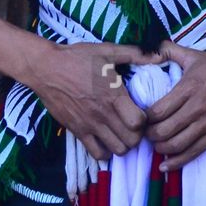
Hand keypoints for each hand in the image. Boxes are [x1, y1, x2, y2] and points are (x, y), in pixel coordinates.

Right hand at [25, 40, 160, 162]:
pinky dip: (106, 152)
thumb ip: (133, 54)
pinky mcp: (78, 132)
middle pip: (131, 140)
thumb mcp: (106, 50)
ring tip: (122, 132)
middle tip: (134, 125)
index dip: (145, 119)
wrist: (47, 68)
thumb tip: (158, 56)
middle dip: (138, 135)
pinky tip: (107, 139)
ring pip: (117, 150)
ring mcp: (90, 125)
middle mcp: (103, 114)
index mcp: (113, 94)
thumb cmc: (77, 57)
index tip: (142, 112)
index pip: (138, 122)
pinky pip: (97, 154)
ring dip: (124, 144)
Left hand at [143, 40, 205, 169]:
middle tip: (145, 134)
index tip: (140, 118)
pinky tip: (166, 166)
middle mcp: (196, 108)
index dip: (145, 118)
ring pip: (177, 145)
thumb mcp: (195, 55)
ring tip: (155, 146)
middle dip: (150, 136)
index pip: (159, 110)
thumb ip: (170, 50)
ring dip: (161, 149)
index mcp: (188, 87)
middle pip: (164, 130)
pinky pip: (193, 153)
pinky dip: (177, 162)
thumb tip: (152, 48)